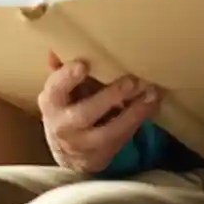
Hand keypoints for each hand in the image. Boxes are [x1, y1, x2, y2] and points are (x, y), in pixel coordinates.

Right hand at [38, 51, 159, 171]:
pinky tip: (152, 105)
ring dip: (132, 113)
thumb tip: (58, 48)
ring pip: (108, 132)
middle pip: (84, 114)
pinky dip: (138, 121)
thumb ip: (63, 67)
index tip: (83, 65)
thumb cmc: (67, 106)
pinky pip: (122, 139)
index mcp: (51, 101)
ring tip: (151, 94)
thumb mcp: (60, 88)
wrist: (68, 151)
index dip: (67, 77)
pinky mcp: (102, 155)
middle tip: (132, 81)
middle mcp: (63, 125)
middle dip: (109, 97)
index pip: (55, 88)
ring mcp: (83, 144)